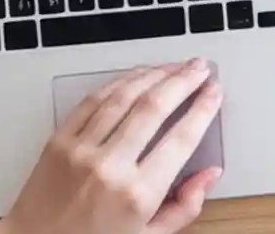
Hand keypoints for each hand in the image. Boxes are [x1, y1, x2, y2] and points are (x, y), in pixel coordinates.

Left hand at [0, 59, 222, 233]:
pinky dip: (118, 82)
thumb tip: (209, 175)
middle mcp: (110, 167)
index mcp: (137, 196)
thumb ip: (183, 208)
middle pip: (155, 107)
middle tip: (200, 68)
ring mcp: (81, 149)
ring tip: (174, 66)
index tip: (214, 93)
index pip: (181, 139)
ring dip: (154, 74)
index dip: (203, 109)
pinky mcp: (59, 140)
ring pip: (124, 96)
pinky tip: (135, 75)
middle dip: (183, 80)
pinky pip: (93, 100)